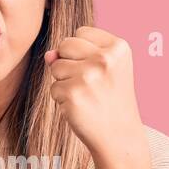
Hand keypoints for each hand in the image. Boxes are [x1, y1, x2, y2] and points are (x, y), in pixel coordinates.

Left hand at [44, 26, 145, 168]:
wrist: (119, 136)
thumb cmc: (110, 100)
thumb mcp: (104, 70)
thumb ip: (77, 54)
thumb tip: (48, 55)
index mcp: (118, 47)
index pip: (81, 32)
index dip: (82, 51)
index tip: (98, 70)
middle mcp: (104, 59)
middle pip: (65, 44)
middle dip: (69, 62)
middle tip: (90, 84)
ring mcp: (88, 76)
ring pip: (56, 67)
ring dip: (65, 82)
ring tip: (86, 96)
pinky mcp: (72, 94)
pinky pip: (54, 88)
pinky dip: (62, 100)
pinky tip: (81, 108)